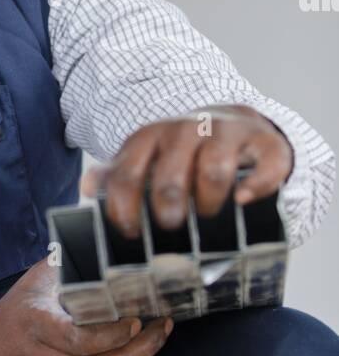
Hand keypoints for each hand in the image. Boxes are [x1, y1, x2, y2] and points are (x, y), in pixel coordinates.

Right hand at [0, 259, 172, 355]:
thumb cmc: (12, 321)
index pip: (88, 339)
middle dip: (147, 345)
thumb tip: (97, 241)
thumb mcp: (30, 285)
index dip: (121, 332)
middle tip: (159, 328)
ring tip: (148, 346)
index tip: (138, 317)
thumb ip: (64, 264)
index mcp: (38, 329)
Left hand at [81, 104, 293, 236]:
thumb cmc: (183, 152)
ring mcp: (226, 133)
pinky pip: (265, 165)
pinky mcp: (263, 141)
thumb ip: (119, 175)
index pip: (127, 174)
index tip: (130, 233)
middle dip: (168, 208)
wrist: (233, 121)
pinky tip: (243, 201)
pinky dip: (256, 187)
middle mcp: (186, 130)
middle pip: (170, 176)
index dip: (125, 208)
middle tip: (171, 228)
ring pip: (214, 170)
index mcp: (150, 137)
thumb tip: (89, 188)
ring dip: (209, 203)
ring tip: (208, 218)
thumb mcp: (146, 159)